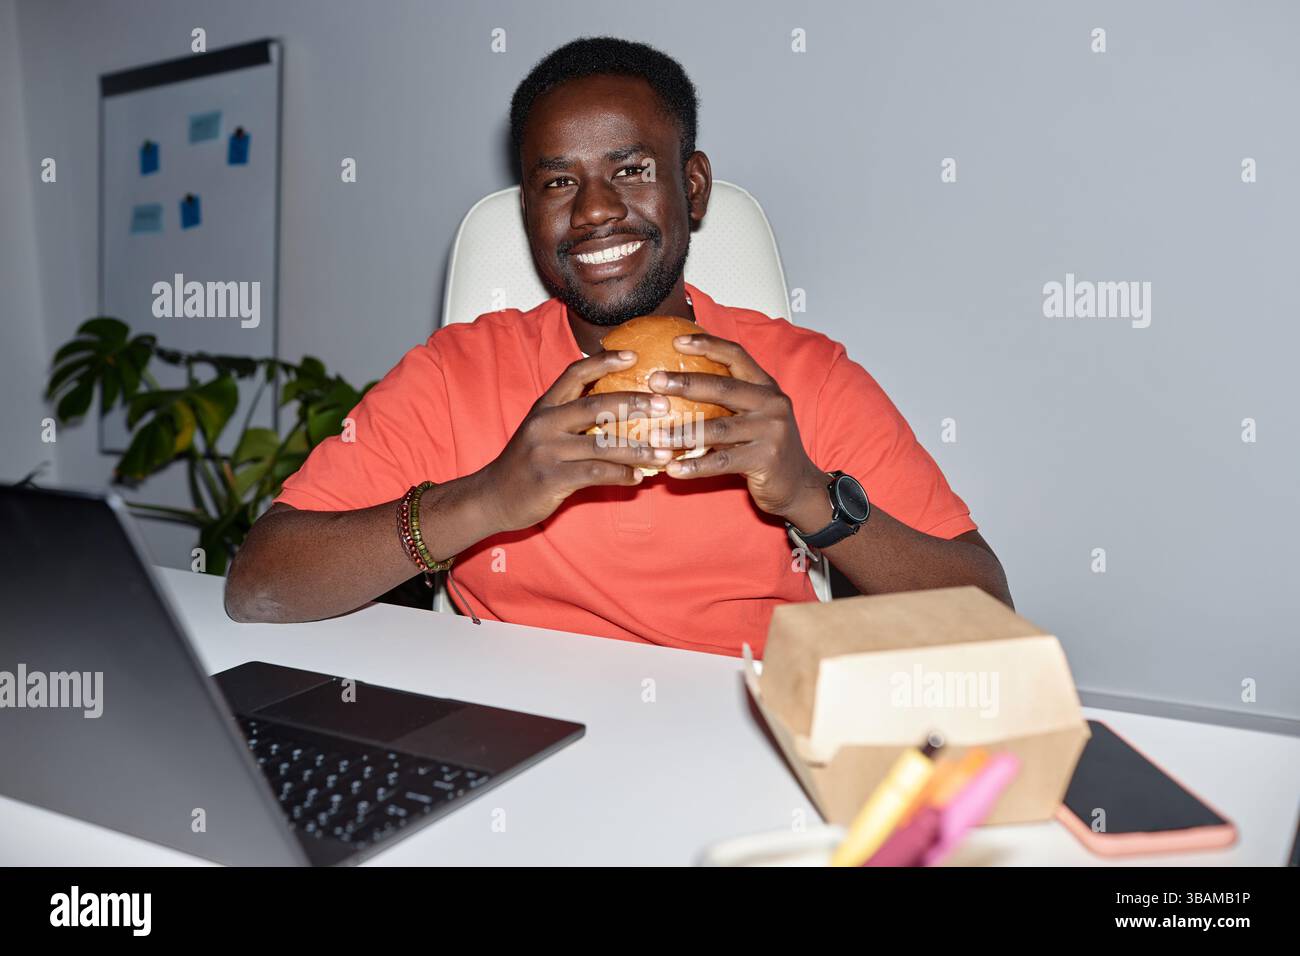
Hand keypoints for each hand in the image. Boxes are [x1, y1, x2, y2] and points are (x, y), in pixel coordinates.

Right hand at [481, 351, 678, 531]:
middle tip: (663, 404)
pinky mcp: (551, 478)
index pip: (575, 373)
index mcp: (545, 406)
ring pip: (602, 444)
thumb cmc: (528, 463)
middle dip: (633, 402)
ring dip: (638, 448)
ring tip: (665, 451)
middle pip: (595, 404)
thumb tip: (620, 407)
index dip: (604, 361)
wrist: (493, 497)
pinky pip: (595, 473)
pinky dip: (621, 474)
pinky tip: (639, 478)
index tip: (634, 355)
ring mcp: (547, 451)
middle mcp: (545, 423)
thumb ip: (572, 416)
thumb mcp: (543, 430)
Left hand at [646, 333, 829, 522]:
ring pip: (717, 428)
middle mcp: (771, 404)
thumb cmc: (765, 447)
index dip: (707, 345)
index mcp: (766, 387)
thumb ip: (728, 402)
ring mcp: (771, 431)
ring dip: (681, 433)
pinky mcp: (765, 459)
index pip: (736, 355)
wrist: (799, 484)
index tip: (676, 341)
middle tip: (654, 381)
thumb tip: (679, 386)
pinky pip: (722, 462)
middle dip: (685, 383)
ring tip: (653, 437)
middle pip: (723, 387)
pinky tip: (672, 470)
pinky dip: (694, 467)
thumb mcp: (753, 417)